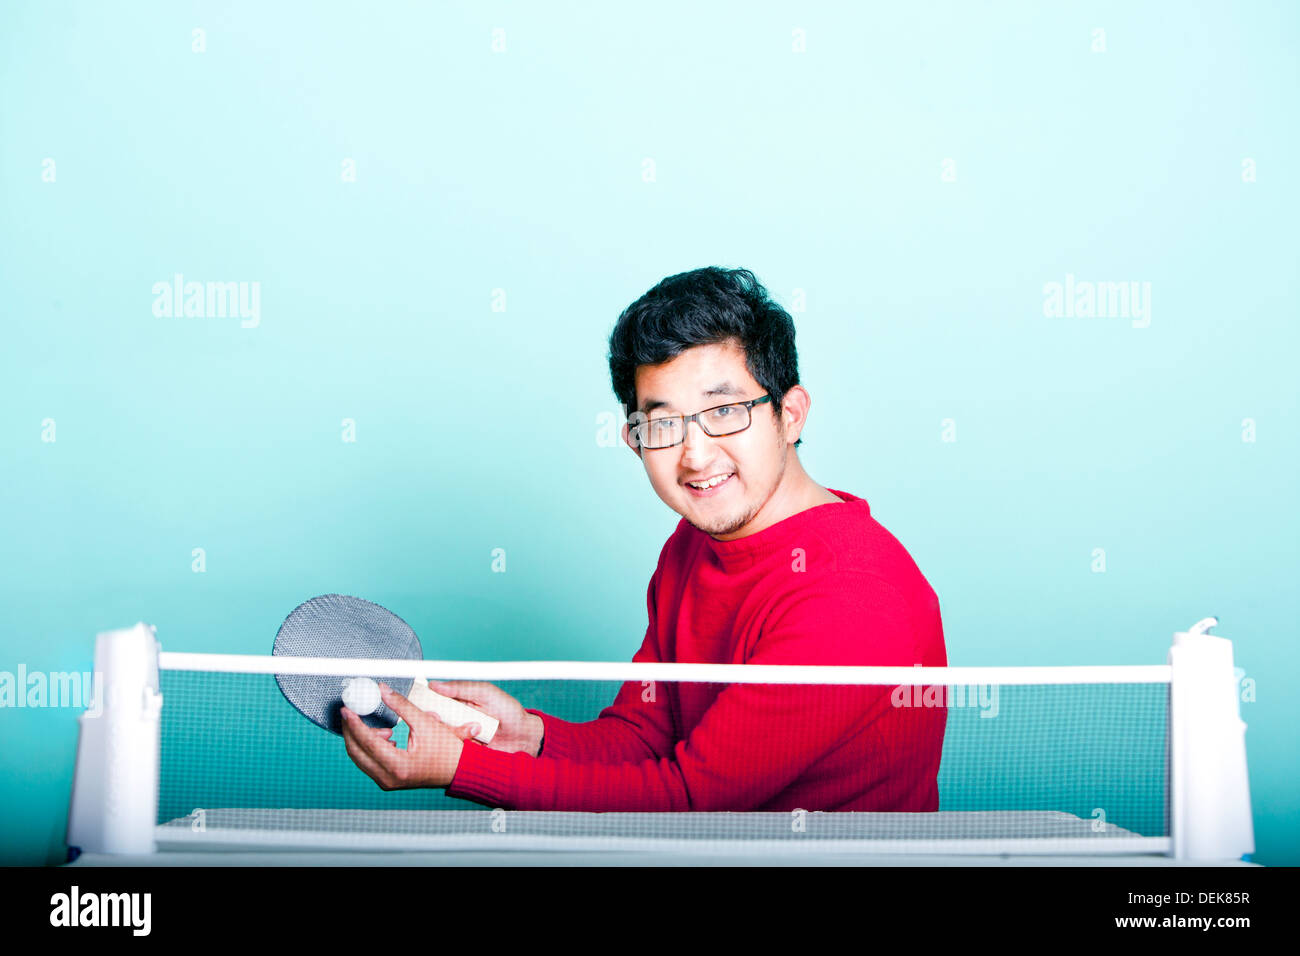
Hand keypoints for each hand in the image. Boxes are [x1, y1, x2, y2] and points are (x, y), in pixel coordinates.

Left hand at [340, 682, 465, 789]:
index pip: (366, 741)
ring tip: (385, 728)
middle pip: (355, 751)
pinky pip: (369, 763)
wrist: (459, 770)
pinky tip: (387, 738)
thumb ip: (401, 705)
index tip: (347, 709)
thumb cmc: (448, 751)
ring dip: (363, 739)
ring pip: (360, 758)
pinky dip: (371, 748)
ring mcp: (387, 782)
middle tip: (350, 713)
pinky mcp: (388, 781)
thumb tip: (383, 691)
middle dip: (351, 730)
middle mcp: (388, 778)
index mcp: (397, 765)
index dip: (354, 722)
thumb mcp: (425, 723)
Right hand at [429, 680, 543, 755]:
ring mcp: (460, 737)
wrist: (525, 737)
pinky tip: (475, 742)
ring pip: (442, 737)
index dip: (426, 704)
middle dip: (436, 720)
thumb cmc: (508, 711)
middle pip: (434, 721)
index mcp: (458, 704)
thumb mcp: (486, 693)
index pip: (434, 703)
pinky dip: (461, 746)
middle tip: (440, 718)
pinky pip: (453, 751)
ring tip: (474, 729)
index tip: (425, 705)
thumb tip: (434, 685)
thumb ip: (462, 688)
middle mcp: (455, 721)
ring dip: (453, 733)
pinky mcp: (465, 752)